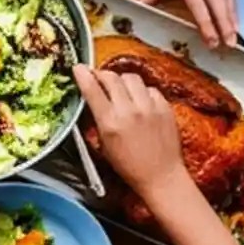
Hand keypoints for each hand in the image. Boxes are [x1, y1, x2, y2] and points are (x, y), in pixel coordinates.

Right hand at [74, 66, 187, 200]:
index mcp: (110, 123)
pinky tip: (140, 100)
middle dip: (102, 74)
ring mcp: (150, 107)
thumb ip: (98, 119)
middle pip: (111, 77)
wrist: (161, 176)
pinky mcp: (165, 107)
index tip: (79, 68)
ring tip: (120, 88)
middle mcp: (130, 111)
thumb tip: (92, 98)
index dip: (83, 75)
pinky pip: (150, 88)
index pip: (92, 89)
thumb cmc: (129, 166)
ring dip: (122, 80)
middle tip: (99, 78)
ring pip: (131, 78)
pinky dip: (142, 91)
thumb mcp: (105, 144)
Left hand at [142, 0, 237, 47]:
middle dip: (225, 27)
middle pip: (219, 6)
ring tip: (236, 36)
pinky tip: (235, 15)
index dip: (207, 25)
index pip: (199, 7)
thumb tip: (142, 5)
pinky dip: (234, 3)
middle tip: (230, 45)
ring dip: (233, 17)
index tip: (211, 41)